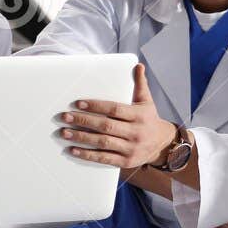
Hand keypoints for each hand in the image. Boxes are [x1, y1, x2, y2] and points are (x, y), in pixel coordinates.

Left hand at [59, 63, 176, 171]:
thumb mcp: (147, 101)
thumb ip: (140, 84)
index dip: (96, 106)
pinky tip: (73, 150)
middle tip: (65, 117)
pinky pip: (104, 158)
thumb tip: (138, 65)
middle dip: (83, 121)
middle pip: (106, 126)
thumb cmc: (149, 119)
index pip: (114, 109)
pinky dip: (87, 155)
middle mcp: (135, 132)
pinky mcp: (126, 161)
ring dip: (82, 138)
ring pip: (103, 142)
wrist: (162, 144)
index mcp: (139, 115)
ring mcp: (131, 148)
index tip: (78, 103)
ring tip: (65, 133)